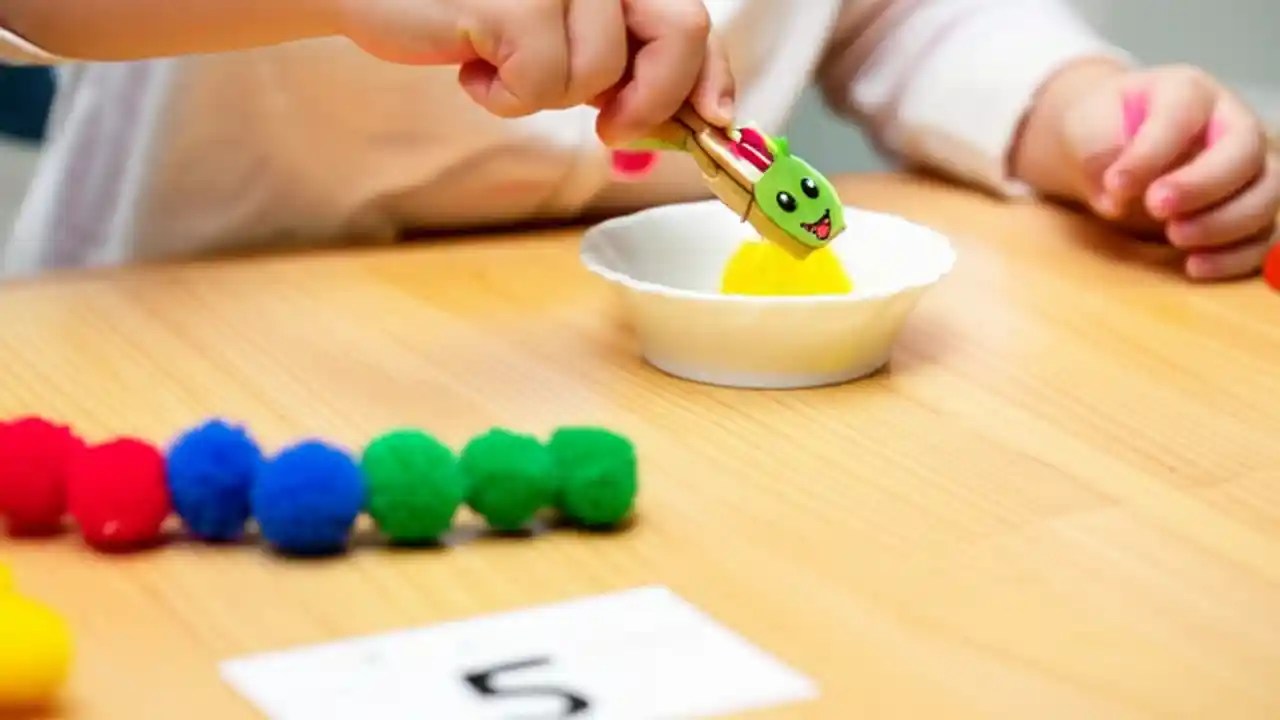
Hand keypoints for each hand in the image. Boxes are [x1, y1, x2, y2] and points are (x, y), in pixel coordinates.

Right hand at [337, 0, 734, 143]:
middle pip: (681, 32)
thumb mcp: (558, 23)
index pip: (691, 17)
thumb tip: (683, 119)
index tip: (713, 121)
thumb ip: (619, 51)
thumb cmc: (461, 4)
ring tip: (499, 62)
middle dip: (654, 98)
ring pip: (601, 74)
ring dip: (548, 92)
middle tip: (611, 124)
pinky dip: (505, 97)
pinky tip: (470, 64)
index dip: (712, 77)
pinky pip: (544, 84)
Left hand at [1016, 61, 1277, 279]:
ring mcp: (1245, 168)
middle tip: (1154, 208)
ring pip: (1266, 195)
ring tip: (1173, 238)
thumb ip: (1095, 152)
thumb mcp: (1085, 128)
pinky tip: (1194, 267)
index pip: (1183, 114)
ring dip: (1224, 224)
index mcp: (1187, 92)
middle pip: (1245, 151)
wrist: (1109, 145)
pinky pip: (1266, 236)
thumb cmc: (1101, 130)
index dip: (1151, 153)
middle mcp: (1229, 124)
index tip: (1114, 185)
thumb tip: (1114, 199)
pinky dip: (1238, 257)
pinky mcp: (1245, 209)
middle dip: (1203, 185)